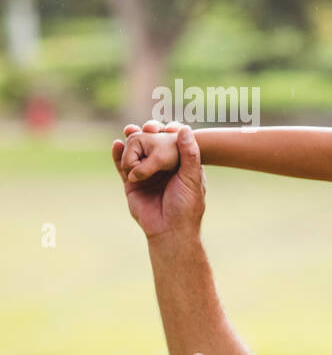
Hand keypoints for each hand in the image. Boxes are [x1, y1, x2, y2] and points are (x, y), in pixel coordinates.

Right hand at [112, 124, 205, 239]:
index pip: (172, 144)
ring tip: (129, 130)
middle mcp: (162, 169)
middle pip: (152, 146)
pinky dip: (117, 155)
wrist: (170, 230)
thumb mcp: (192, 177)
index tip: (166, 125)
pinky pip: (122, 167)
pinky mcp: (131, 184)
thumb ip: (190, 154)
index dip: (167, 133)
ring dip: (131, 142)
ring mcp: (146, 175)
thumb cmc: (186, 205)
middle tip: (146, 126)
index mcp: (180, 166)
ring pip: (135, 154)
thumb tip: (185, 129)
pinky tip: (116, 144)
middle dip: (146, 134)